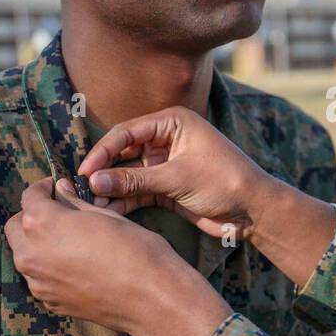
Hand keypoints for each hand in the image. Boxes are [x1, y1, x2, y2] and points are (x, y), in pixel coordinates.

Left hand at [3, 177, 232, 335]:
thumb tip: (61, 191)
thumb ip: (74, 203)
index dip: (45, 187)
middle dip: (33, 216)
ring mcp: (38, 282)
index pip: (29, 196)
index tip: (59, 187)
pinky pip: (40, 278)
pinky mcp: (50, 302)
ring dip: (39, 243)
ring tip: (70, 241)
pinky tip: (77, 266)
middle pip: (16, 227)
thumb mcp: (105, 216)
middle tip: (61, 213)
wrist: (151, 298)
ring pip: (25, 254)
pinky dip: (50, 268)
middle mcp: (30, 253)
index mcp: (41, 223)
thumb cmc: (135, 250)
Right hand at [79, 105, 282, 240]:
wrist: (254, 211)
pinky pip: (138, 191)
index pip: (127, 132)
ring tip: (91, 205)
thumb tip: (95, 182)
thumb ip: (135, 180)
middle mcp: (167, 140)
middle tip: (82, 189)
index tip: (85, 171)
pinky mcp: (167, 188)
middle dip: (104, 171)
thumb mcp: (177, 178)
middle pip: (124, 152)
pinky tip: (108, 212)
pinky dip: (124, 201)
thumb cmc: (224, 181)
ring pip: (129, 174)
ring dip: (111, 188)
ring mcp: (166, 164)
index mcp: (173, 123)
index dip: (103, 151)